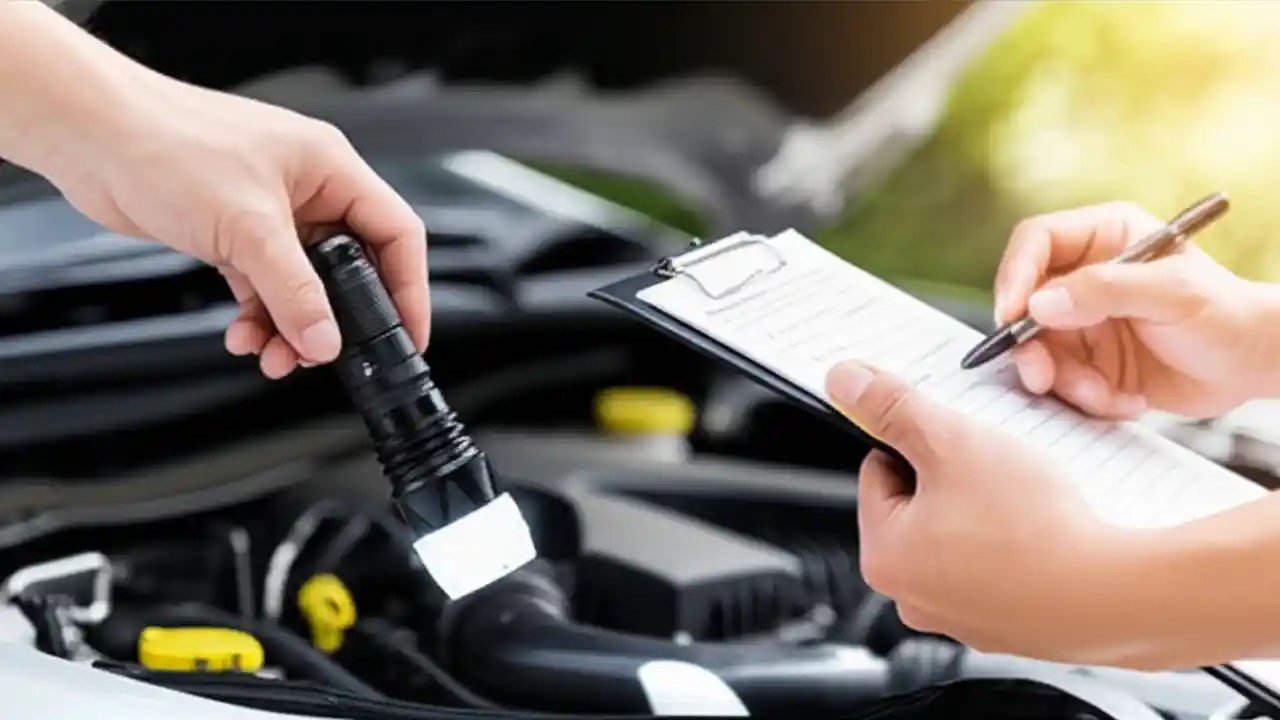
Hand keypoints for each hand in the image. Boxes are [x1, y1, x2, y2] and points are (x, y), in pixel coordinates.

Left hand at [39, 72, 428, 378]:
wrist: (90, 136)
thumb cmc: (166, 143)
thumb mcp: (248, 229)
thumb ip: (294, 292)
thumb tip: (326, 339)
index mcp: (331, 168)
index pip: (395, 234)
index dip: (409, 288)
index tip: (407, 334)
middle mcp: (306, 189)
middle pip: (349, 267)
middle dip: (336, 318)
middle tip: (327, 354)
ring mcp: (269, 212)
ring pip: (303, 285)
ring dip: (291, 325)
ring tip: (275, 354)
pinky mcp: (234, 232)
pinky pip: (265, 286)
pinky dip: (259, 316)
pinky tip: (245, 334)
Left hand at [824, 360, 1157, 665]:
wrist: (1116, 592)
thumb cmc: (1033, 525)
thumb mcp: (952, 441)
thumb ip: (893, 408)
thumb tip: (844, 382)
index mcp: (883, 558)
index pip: (879, 471)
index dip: (921, 444)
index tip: (957, 442)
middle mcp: (912, 599)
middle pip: (919, 505)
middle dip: (954, 477)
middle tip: (995, 470)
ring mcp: (961, 618)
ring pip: (962, 533)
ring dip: (986, 508)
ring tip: (1023, 501)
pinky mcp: (1007, 626)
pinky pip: (999, 566)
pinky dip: (1016, 544)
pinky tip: (1043, 533)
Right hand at [994, 201, 1279, 418]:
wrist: (1252, 366)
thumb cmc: (1226, 314)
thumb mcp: (1172, 293)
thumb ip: (1105, 291)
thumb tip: (1039, 303)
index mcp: (1103, 237)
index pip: (1036, 243)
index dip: (1015, 276)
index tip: (1012, 315)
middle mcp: (1084, 276)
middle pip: (1025, 303)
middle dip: (1032, 346)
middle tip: (1041, 375)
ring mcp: (1083, 320)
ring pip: (1039, 349)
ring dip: (1066, 380)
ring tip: (1105, 393)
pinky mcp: (1088, 360)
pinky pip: (1062, 381)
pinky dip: (1087, 398)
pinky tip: (1127, 399)